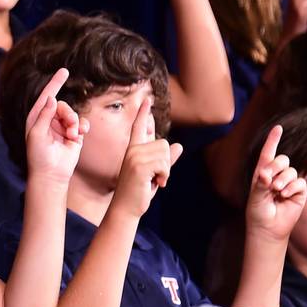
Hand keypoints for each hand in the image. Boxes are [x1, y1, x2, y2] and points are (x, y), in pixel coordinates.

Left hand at [23, 68, 86, 186]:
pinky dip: (82, 127)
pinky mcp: (74, 135)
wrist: (51, 174)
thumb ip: (45, 115)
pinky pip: (82, 123)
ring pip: (74, 114)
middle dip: (68, 114)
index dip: (55, 83)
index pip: (47, 96)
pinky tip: (79, 134)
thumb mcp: (37, 133)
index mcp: (37, 118)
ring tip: (72, 135)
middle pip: (64, 106)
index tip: (64, 71)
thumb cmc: (38, 155)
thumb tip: (52, 98)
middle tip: (69, 127)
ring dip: (75, 123)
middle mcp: (50, 120)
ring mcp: (62, 127)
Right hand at [109, 97, 180, 218]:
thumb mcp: (155, 174)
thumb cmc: (139, 192)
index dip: (143, 113)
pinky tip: (155, 184)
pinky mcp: (139, 165)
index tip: (147, 99)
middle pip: (164, 144)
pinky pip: (164, 164)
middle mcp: (133, 150)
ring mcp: (134, 156)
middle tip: (155, 177)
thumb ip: (166, 159)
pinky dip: (164, 175)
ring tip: (154, 181)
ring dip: (165, 170)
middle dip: (166, 162)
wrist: (126, 208)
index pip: (139, 127)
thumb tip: (180, 146)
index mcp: (133, 150)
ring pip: (165, 153)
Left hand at [244, 126, 306, 240]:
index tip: (278, 128)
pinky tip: (284, 196)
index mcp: (263, 174)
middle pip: (282, 160)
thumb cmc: (258, 212)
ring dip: (283, 180)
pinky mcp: (299, 192)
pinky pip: (299, 183)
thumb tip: (265, 173)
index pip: (268, 154)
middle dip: (276, 167)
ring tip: (276, 191)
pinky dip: (292, 188)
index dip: (273, 141)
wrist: (268, 228)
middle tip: (268, 180)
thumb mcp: (255, 197)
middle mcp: (277, 176)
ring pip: (291, 171)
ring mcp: (289, 184)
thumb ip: (260, 184)